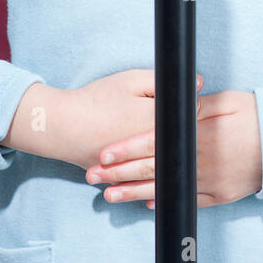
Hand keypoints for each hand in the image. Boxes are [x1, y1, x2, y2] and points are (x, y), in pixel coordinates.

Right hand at [52, 68, 202, 171]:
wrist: (63, 125)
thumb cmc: (97, 99)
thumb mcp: (130, 81)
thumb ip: (162, 82)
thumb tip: (198, 83)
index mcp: (156, 122)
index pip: (190, 119)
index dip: (197, 113)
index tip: (199, 110)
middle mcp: (150, 149)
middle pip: (182, 146)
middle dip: (192, 138)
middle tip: (199, 130)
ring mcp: (138, 168)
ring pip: (167, 168)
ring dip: (176, 160)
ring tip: (182, 152)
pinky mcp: (126, 179)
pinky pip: (148, 181)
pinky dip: (156, 176)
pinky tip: (161, 170)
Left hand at [86, 89, 262, 208]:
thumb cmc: (257, 116)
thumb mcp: (226, 101)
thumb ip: (196, 105)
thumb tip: (172, 104)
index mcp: (198, 137)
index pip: (153, 143)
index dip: (126, 149)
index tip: (104, 154)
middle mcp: (200, 164)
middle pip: (152, 170)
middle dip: (119, 175)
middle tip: (93, 178)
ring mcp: (210, 183)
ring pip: (165, 190)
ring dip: (133, 193)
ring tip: (109, 196)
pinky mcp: (221, 196)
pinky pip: (187, 202)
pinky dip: (165, 201)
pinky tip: (147, 202)